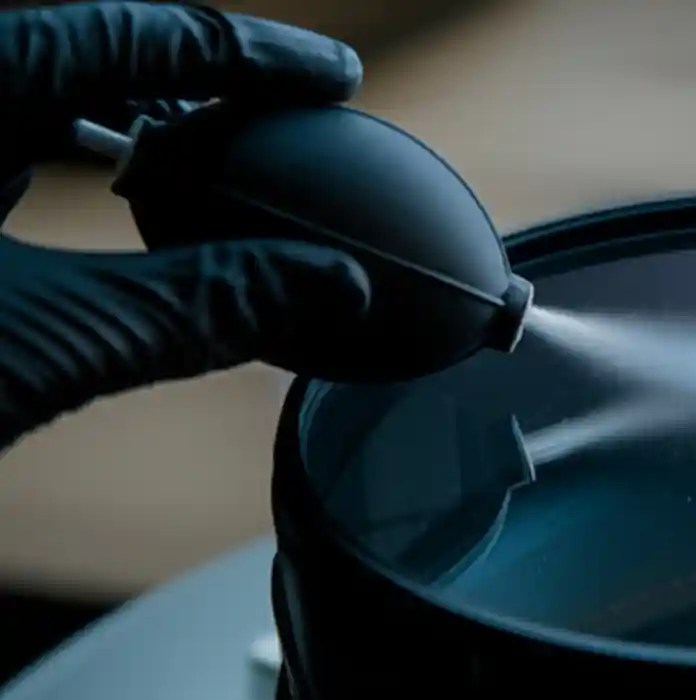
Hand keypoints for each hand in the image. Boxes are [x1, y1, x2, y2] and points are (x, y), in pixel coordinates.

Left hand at [0, 2, 371, 448]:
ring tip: (242, 171)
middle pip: (102, 66)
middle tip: (301, 118)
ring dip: (160, 147)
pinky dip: (110, 193)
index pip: (130, 37)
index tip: (337, 77)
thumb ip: (195, 304)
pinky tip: (158, 231)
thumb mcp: (47, 339)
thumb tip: (334, 285)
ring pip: (61, 115)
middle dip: (208, 90)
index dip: (251, 55)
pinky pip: (29, 167)